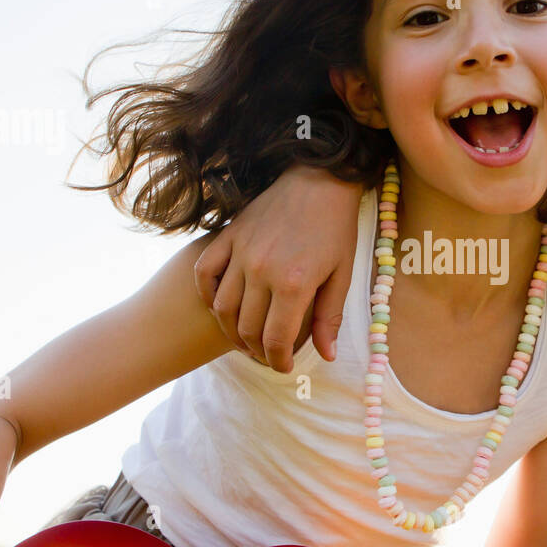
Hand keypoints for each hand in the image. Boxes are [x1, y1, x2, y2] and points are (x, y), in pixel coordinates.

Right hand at [194, 165, 362, 371]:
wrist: (319, 179)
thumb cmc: (336, 229)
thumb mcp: (342, 275)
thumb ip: (329, 317)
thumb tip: (327, 356)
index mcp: (294, 284)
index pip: (275, 340)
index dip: (278, 361)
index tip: (284, 367)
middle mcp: (262, 271)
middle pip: (246, 329)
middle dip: (257, 351)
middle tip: (268, 355)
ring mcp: (240, 253)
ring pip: (222, 308)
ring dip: (231, 331)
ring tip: (245, 339)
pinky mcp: (228, 237)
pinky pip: (204, 274)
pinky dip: (207, 296)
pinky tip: (220, 307)